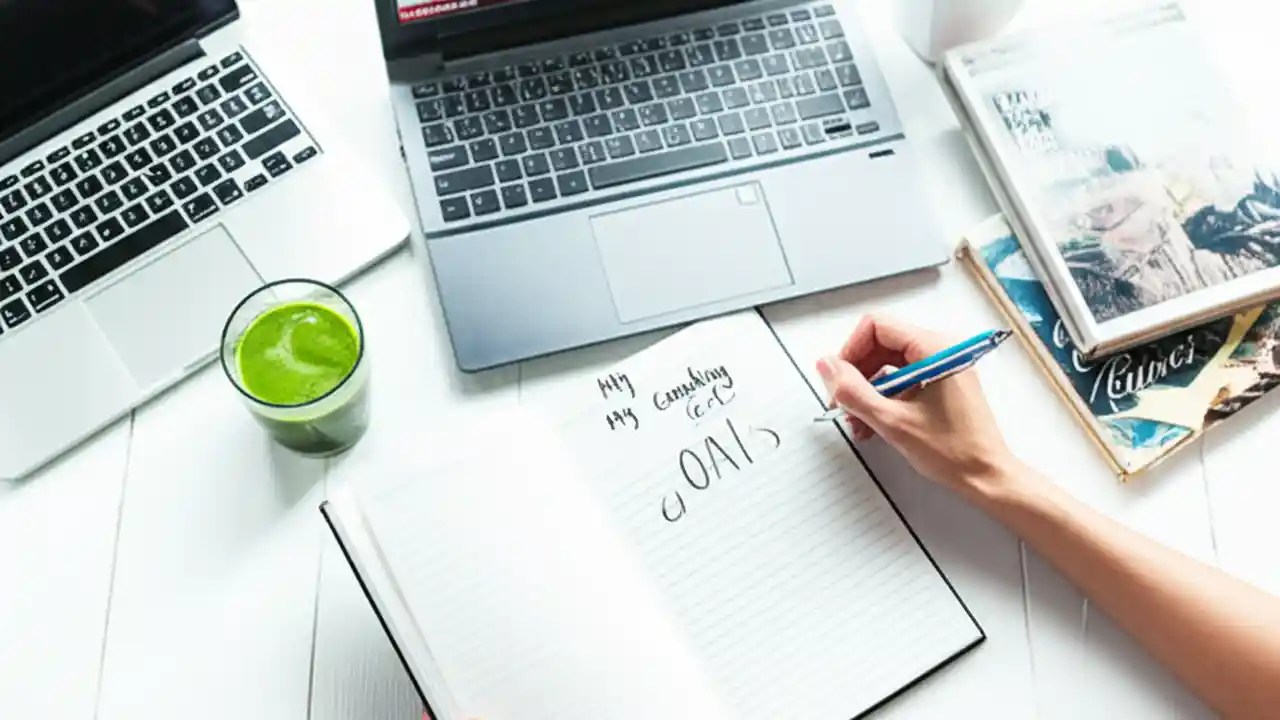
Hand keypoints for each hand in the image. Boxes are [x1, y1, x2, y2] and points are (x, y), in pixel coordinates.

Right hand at [815, 315, 1024, 500]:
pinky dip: (884, 398)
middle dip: (857, 374)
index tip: (838, 377)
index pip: (877, 327)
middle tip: (842, 402)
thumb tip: (827, 366)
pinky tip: (874, 423)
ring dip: (868, 390)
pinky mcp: (942, 383)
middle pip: (881, 344)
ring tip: (858, 421)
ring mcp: (942, 367)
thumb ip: (853, 391)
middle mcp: (941, 351)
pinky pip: (903, 380)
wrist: (986, 477)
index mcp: (934, 349)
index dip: (850, 350)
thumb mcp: (892, 421)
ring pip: (889, 364)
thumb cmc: (954, 452)